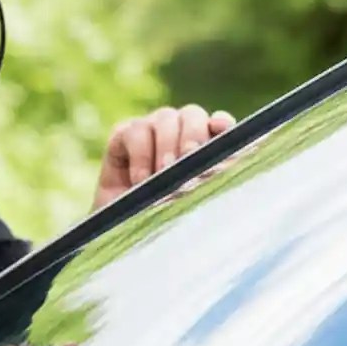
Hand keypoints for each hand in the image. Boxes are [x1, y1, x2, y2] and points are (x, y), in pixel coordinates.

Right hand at [93, 105, 235, 209]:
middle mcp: (179, 131)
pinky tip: (141, 180)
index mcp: (203, 144)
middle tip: (188, 159)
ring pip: (165, 118)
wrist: (122, 230)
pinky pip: (135, 130)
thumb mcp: (190, 204)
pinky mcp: (123, 135)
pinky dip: (141, 154)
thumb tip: (221, 168)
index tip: (223, 129)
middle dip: (193, 135)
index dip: (221, 123)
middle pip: (192, 115)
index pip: (218, 123)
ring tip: (163, 173)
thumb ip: (207, 182)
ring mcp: (151, 129)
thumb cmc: (161, 220)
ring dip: (167, 145)